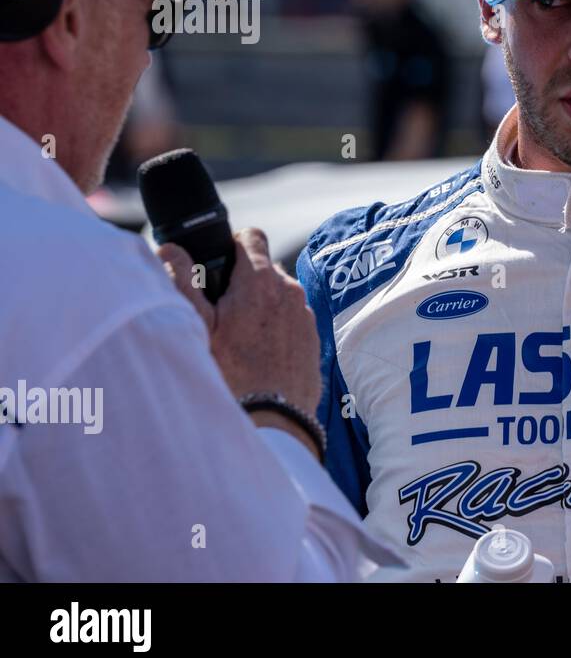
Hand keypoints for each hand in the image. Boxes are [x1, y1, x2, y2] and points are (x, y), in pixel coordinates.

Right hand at [158, 228, 321, 425]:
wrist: (273, 422)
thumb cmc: (230, 375)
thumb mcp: (196, 326)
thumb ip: (182, 280)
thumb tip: (171, 249)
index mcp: (261, 281)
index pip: (251, 236)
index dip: (230, 245)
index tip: (216, 266)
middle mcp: (290, 291)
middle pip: (262, 267)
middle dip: (241, 281)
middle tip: (218, 311)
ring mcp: (304, 314)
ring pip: (277, 295)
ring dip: (258, 306)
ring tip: (236, 338)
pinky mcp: (312, 337)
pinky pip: (290, 319)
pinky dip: (274, 327)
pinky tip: (256, 353)